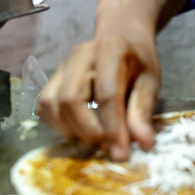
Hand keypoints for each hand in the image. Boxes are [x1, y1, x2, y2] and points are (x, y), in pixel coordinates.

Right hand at [36, 34, 160, 160]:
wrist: (122, 40)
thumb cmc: (138, 63)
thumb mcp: (150, 82)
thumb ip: (143, 111)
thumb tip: (145, 145)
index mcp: (111, 50)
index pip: (107, 94)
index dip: (113, 128)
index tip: (121, 154)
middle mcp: (81, 55)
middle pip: (71, 99)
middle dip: (88, 131)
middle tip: (108, 146)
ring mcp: (62, 65)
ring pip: (52, 104)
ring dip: (71, 130)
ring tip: (95, 136)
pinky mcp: (52, 78)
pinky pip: (43, 106)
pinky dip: (57, 125)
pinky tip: (78, 129)